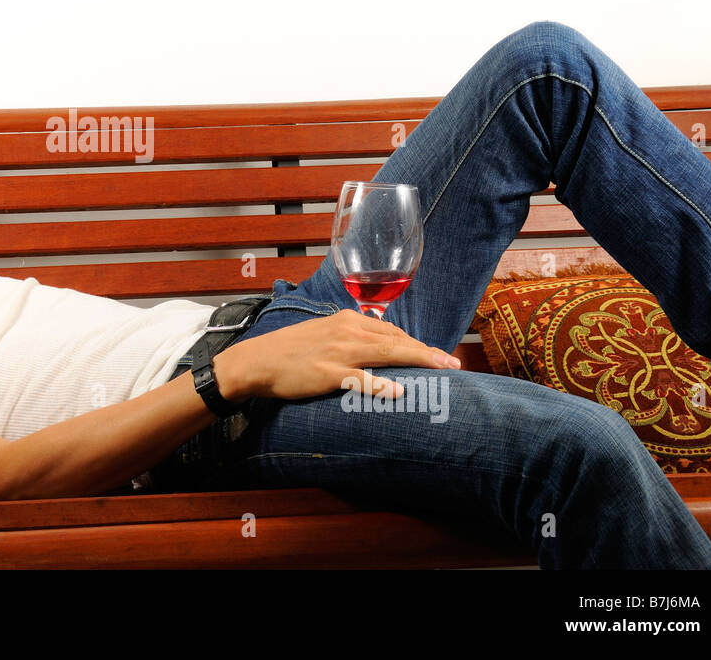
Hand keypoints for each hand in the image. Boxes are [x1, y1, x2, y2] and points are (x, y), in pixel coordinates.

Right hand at [217, 308, 460, 401]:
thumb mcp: (323, 334)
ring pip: (387, 354)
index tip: (437, 354)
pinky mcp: (327, 373)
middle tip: (454, 363)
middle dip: (429, 351)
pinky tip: (400, 390)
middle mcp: (347, 331)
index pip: (391, 331)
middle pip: (397, 340)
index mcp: (346, 321)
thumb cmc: (289, 350)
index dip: (417, 343)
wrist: (256, 361)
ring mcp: (338, 352)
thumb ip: (349, 337)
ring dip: (418, 361)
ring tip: (442, 371)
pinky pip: (359, 379)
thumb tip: (375, 345)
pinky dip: (381, 384)